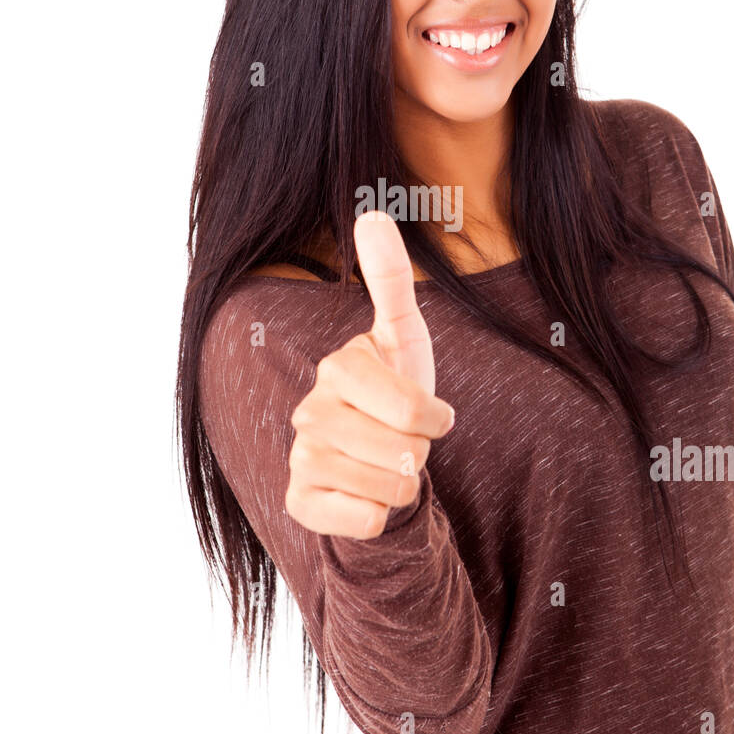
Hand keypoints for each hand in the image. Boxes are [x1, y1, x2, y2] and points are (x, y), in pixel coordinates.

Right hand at [285, 212, 454, 538]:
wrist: (376, 461)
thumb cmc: (396, 394)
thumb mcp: (403, 337)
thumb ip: (391, 279)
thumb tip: (372, 212)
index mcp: (338, 369)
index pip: (412, 411)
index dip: (434, 420)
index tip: (431, 418)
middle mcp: (309, 412)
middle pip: (402, 453)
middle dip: (419, 455)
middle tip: (405, 444)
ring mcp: (299, 458)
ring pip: (387, 489)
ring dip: (403, 486)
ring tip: (389, 468)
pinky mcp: (300, 501)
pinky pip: (365, 521)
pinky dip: (380, 516)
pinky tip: (366, 497)